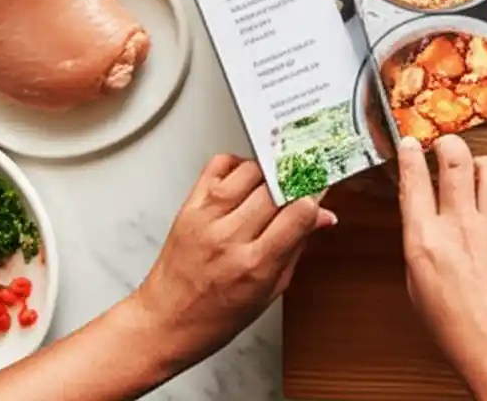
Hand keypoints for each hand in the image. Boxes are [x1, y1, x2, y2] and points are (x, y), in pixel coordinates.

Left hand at [130, 154, 335, 367]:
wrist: (165, 322)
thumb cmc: (215, 316)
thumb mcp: (271, 290)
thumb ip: (297, 247)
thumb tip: (322, 217)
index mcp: (255, 265)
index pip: (298, 213)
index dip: (316, 199)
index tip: (321, 195)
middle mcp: (229, 238)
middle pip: (277, 188)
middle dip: (297, 182)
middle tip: (304, 183)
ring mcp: (206, 220)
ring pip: (250, 171)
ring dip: (270, 171)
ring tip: (275, 182)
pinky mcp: (189, 208)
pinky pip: (217, 166)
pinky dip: (237, 164)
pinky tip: (245, 179)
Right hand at [397, 136, 486, 400]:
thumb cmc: (456, 328)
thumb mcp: (419, 284)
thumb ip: (422, 242)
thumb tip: (424, 213)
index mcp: (425, 241)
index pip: (414, 180)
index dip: (411, 155)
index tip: (411, 143)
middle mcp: (460, 226)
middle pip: (455, 159)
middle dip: (448, 143)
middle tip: (447, 144)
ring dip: (480, 163)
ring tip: (476, 171)